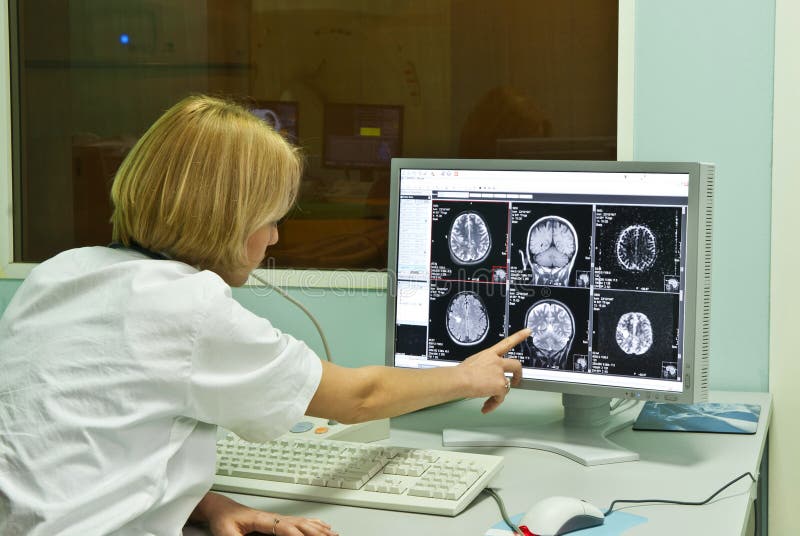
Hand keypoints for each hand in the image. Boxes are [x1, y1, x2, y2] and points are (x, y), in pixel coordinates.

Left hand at [191, 493, 337, 535]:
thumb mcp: (225, 533)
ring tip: (333, 533)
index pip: (285, 527)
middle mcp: (274, 517)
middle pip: (300, 524)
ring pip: (304, 522)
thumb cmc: (223, 520)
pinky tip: (322, 526)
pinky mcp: (277, 521)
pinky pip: (301, 521)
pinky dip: (315, 524)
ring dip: (319, 528)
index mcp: (262, 519)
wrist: (221, 509)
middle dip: (316, 532)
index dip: (298, 534)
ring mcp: (277, 518)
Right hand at [458, 328, 528, 413]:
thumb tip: (482, 375)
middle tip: (516, 380)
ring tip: (489, 400)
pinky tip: (486, 407)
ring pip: (507, 385)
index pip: (507, 342)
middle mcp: (497, 361)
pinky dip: (493, 403)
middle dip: (518, 373)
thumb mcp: (472, 362)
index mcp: (489, 354)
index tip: (528, 331)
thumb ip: (482, 367)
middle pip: (516, 364)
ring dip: (499, 393)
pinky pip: (500, 397)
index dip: (519, 336)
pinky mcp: (501, 385)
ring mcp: (500, 373)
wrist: (460, 379)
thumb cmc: (460, 372)